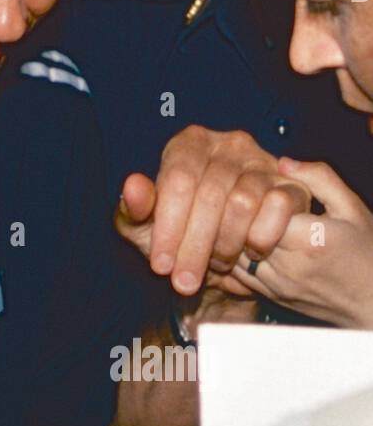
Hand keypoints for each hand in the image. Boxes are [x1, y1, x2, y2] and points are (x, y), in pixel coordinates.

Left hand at [116, 126, 309, 300]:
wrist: (222, 258)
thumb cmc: (179, 233)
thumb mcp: (147, 227)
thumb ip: (134, 209)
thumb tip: (133, 187)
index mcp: (189, 144)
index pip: (179, 180)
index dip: (168, 227)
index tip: (161, 265)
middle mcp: (228, 145)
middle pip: (210, 194)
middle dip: (194, 247)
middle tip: (184, 281)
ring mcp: (263, 163)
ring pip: (244, 203)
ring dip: (226, 245)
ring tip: (215, 264)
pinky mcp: (292, 186)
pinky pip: (279, 209)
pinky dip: (261, 239)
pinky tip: (248, 253)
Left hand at [228, 158, 372, 328]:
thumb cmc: (368, 251)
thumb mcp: (352, 207)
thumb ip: (320, 179)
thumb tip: (283, 163)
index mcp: (310, 239)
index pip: (259, 209)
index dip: (256, 193)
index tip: (265, 188)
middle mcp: (289, 266)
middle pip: (240, 231)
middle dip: (238, 211)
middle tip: (246, 199)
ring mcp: (277, 285)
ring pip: (231, 254)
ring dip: (230, 234)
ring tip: (241, 217)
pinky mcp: (271, 297)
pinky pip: (235, 275)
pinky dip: (231, 256)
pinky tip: (240, 240)